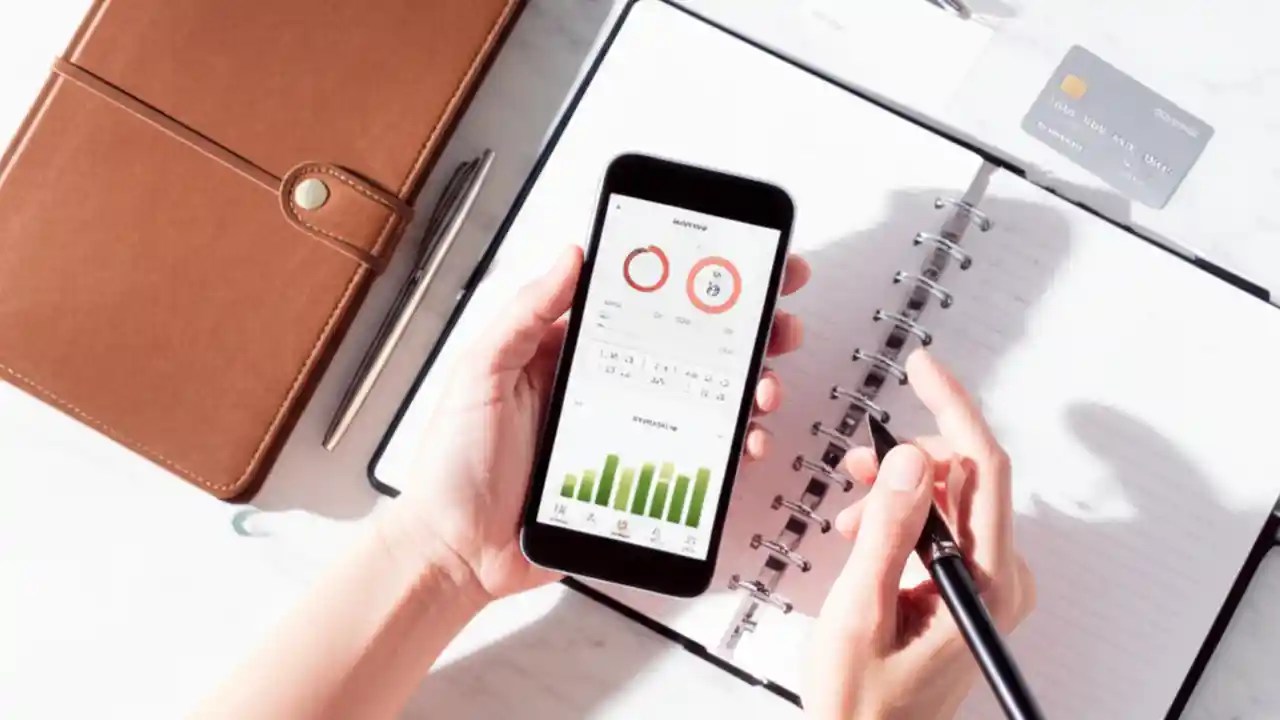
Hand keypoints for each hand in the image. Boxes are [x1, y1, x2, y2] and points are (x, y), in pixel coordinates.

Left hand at [380, 245, 810, 600]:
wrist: (454, 552)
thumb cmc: (454, 464)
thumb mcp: (480, 374)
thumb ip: (524, 313)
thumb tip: (570, 255)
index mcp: (570, 351)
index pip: (642, 300)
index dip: (691, 279)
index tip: (734, 259)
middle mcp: (607, 387)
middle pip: (690, 346)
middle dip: (743, 328)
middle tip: (777, 318)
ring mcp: (628, 433)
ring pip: (706, 400)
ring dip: (749, 385)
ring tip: (764, 384)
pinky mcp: (640, 479)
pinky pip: (699, 458)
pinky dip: (733, 447)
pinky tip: (745, 440)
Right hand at [804, 350, 1035, 719]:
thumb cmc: (865, 701)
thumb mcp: (862, 608)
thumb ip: (889, 530)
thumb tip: (912, 459)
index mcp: (987, 583)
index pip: (984, 468)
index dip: (952, 407)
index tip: (924, 368)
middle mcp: (1000, 578)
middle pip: (965, 476)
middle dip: (907, 461)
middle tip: (858, 467)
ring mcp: (988, 581)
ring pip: (948, 497)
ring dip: (897, 492)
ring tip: (852, 520)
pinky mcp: (970, 585)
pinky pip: (942, 524)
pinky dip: (901, 517)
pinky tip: (867, 535)